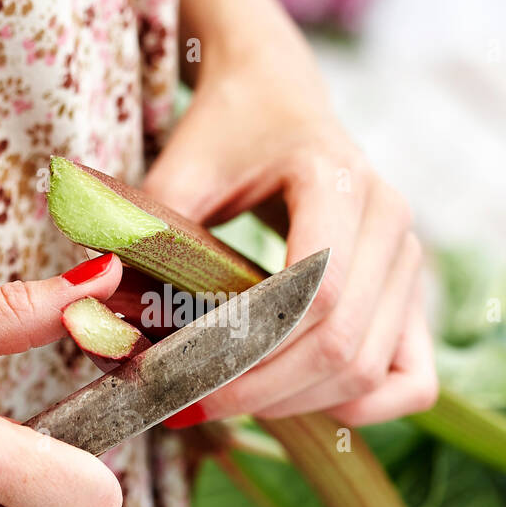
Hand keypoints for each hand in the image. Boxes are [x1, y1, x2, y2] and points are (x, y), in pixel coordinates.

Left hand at [144, 43, 436, 426]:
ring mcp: (409, 263)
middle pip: (340, 344)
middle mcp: (390, 223)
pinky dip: (361, 408)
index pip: (313, 291)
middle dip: (259, 390)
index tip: (176, 377)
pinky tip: (297, 402)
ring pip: (368, 371)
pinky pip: (412, 380)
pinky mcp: (411, 297)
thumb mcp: (179, 167)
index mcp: (338, 180)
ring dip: (295, 405)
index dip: (245, 350)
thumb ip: (141, 230)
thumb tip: (92, 306)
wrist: (278, 98)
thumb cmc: (227, 132)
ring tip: (225, 402)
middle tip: (187, 405)